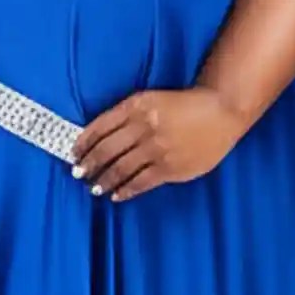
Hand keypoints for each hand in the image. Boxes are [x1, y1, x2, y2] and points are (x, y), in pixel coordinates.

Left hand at [69, 86, 251, 201]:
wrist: (221, 111)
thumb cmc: (184, 105)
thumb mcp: (151, 99)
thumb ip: (127, 115)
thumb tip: (100, 137)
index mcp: (137, 106)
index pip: (100, 126)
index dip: (84, 142)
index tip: (73, 152)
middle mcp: (144, 127)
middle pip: (107, 150)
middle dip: (89, 163)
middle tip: (78, 172)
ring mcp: (157, 149)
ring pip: (121, 168)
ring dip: (104, 180)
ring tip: (94, 187)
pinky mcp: (171, 167)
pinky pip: (141, 182)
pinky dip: (125, 190)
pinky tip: (116, 195)